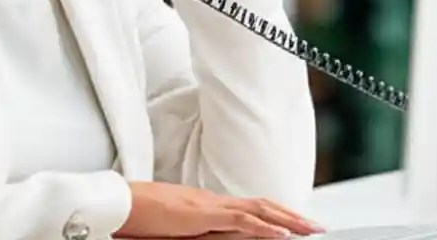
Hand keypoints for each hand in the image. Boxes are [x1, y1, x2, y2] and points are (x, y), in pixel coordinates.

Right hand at [113, 181, 324, 237]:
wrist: (119, 203)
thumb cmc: (139, 216)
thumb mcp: (174, 227)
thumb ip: (196, 231)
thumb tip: (207, 234)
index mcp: (206, 204)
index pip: (249, 206)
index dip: (275, 212)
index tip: (296, 222)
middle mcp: (212, 201)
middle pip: (261, 205)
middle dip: (291, 216)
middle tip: (317, 226)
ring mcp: (208, 206)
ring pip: (258, 209)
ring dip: (288, 220)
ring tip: (311, 229)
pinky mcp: (202, 215)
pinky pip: (241, 221)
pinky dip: (265, 227)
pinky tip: (284, 235)